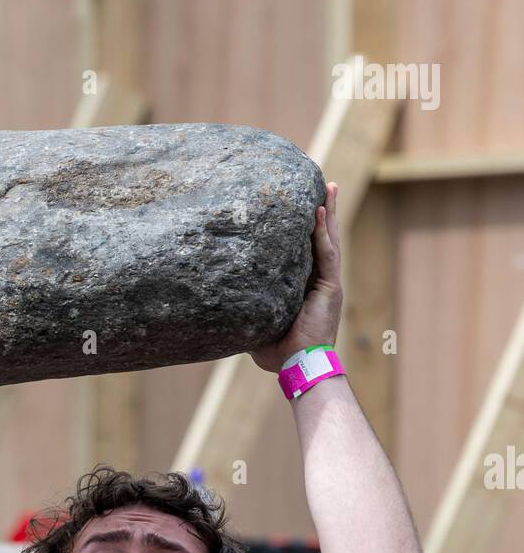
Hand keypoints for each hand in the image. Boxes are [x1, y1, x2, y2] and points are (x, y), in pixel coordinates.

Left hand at [250, 181, 342, 373]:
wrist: (299, 366)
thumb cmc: (279, 353)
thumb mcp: (258, 326)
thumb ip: (247, 312)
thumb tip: (221, 306)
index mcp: (306, 288)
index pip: (308, 252)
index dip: (308, 230)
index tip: (303, 207)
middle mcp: (319, 282)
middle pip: (323, 239)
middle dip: (324, 213)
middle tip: (324, 186)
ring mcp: (327, 283)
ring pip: (329, 240)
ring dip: (329, 214)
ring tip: (329, 187)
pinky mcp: (331, 287)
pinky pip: (327, 253)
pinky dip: (323, 232)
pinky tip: (320, 210)